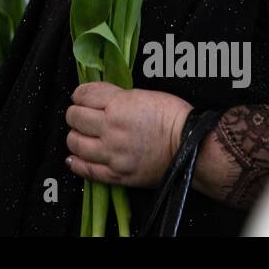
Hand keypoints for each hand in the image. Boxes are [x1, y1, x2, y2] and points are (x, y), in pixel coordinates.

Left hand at [65, 83, 191, 188]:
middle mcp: (111, 129)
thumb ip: (116, 97)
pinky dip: (76, 163)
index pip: (83, 95)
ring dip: (75, 137)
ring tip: (82, 135)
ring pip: (75, 143)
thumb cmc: (173, 117)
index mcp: (119, 105)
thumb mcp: (143, 94)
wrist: (193, 147)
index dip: (80, 94)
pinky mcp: (118, 175)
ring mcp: (113, 154)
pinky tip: (75, 157)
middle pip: (75, 118)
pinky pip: (87, 170)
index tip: (82, 97)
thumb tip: (97, 98)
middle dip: (75, 114)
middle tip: (81, 115)